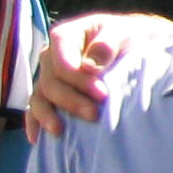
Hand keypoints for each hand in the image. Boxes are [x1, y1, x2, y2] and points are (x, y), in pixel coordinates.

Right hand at [26, 14, 171, 140]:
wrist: (137, 47)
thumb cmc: (130, 39)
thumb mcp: (125, 34)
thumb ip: (107, 44)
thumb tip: (89, 67)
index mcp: (67, 36)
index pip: (61, 60)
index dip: (77, 79)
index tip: (102, 95)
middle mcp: (52, 57)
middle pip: (51, 82)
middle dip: (71, 100)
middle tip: (95, 115)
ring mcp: (49, 77)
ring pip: (39, 97)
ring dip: (49, 115)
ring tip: (62, 131)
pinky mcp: (51, 95)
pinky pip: (35, 108)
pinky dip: (35, 123)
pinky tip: (37, 139)